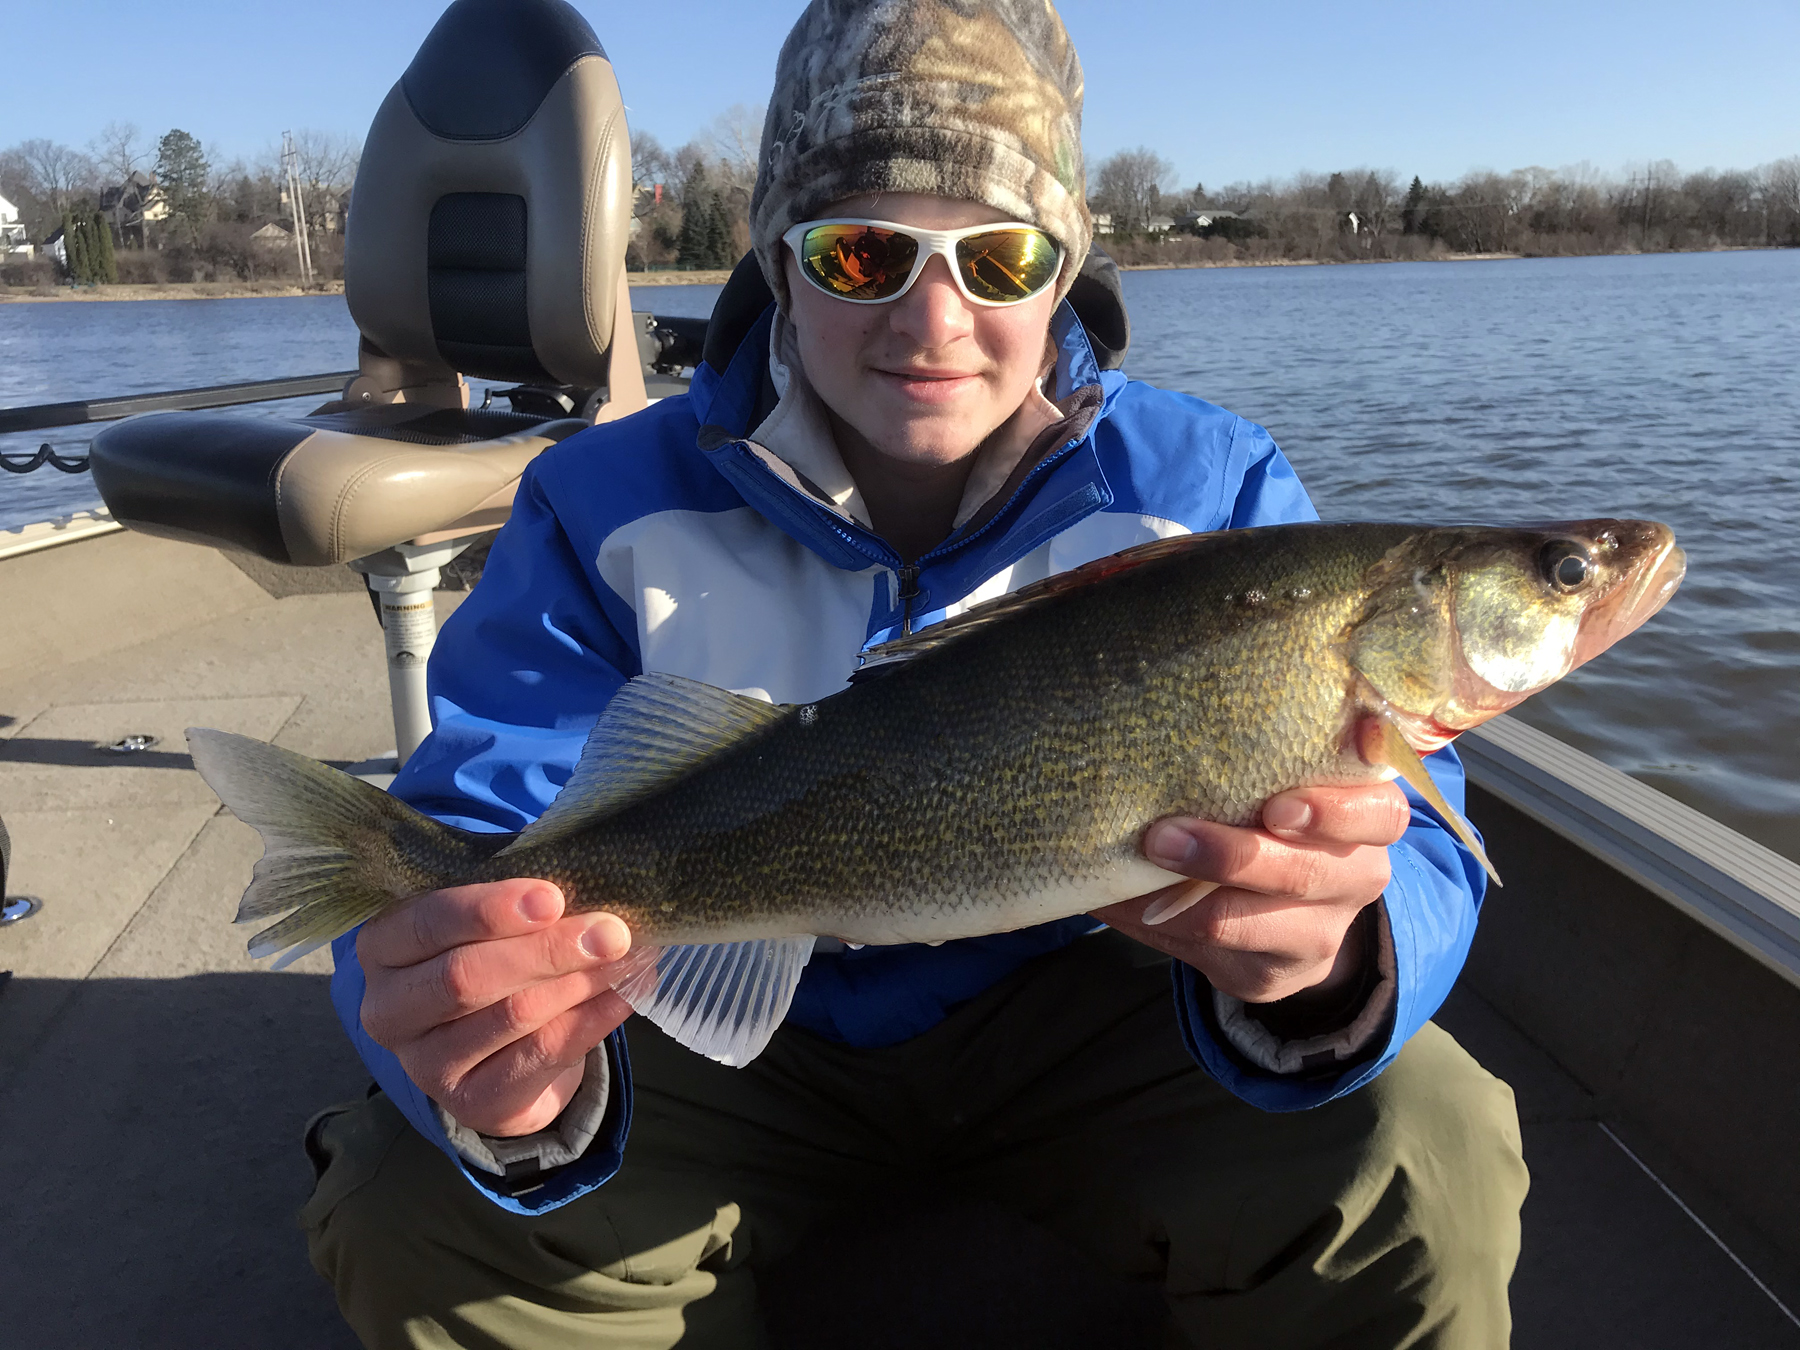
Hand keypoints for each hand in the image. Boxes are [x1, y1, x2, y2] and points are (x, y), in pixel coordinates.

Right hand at [357, 880, 633, 1136]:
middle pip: (466, 975)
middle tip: (612, 932)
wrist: (496, 1052)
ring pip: (510, 1015)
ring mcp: (423, 1063)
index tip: (553, 897)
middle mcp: (388, 1008)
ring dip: (579, 983)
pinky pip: (540, 1055)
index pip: (428, 922)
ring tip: (629, 957)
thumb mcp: (485, 925)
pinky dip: (592, 1020)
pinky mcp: (468, 1102)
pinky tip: (625, 995)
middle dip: (546, 950)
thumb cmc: (490, 961)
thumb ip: (516, 905)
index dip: (491, 909)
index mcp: (382, 946)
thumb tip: (590, 884)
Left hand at [1094, 783, 1409, 1005]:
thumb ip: (1259, 767)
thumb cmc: (1277, 821)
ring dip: (1190, 897)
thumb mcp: (1290, 785)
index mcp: (1370, 820)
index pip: (1381, 813)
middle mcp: (1358, 879)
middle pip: (1306, 874)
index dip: (1336, 810)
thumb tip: (1168, 743)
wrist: (1293, 917)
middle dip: (1232, 856)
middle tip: (1168, 834)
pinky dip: (1169, 924)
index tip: (1279, 806)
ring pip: (1257, 925)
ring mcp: (1320, 935)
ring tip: (1145, 864)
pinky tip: (1138, 903)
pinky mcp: (1273, 977)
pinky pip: (1219, 953)